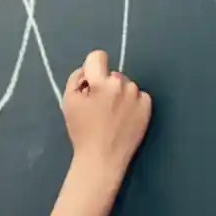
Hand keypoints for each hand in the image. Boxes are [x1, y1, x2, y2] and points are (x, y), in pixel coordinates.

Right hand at [62, 50, 151, 173]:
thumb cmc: (82, 131)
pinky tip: (124, 117)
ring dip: (119, 94)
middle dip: (105, 84)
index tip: (90, 82)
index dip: (91, 68)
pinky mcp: (147, 107)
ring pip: (125, 85)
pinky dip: (132, 103)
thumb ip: (76, 78)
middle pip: (112, 74)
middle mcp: (122, 85)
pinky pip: (138, 95)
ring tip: (112, 115)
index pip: (98, 56)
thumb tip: (87, 72)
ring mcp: (137, 96)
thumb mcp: (68, 102)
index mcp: (101, 82)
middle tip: (99, 106)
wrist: (102, 158)